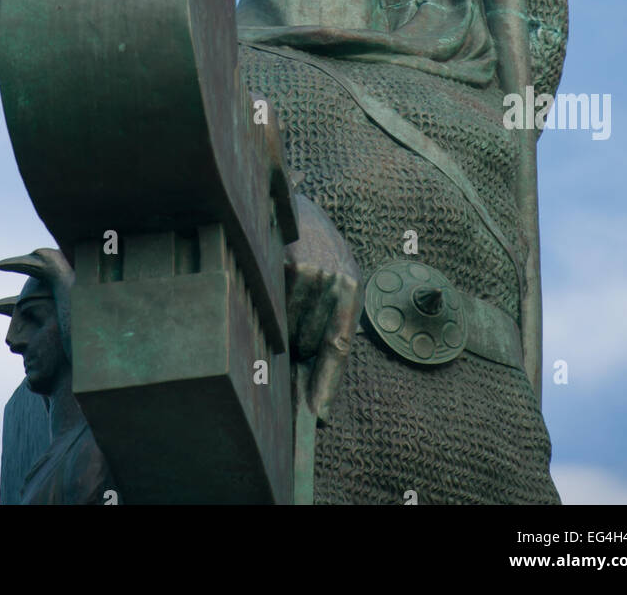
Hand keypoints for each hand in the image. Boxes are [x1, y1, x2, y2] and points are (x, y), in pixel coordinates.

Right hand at [284, 194, 360, 423]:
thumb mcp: (340, 289)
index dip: (325, 384)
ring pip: (289, 329)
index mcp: (353, 289)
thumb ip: (332, 330)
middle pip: (309, 344)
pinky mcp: (284, 264)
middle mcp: (335, 279)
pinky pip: (275, 308)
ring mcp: (309, 271)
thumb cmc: (324, 258)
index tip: (315, 415)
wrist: (304, 211)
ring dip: (285, 331)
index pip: (338, 347)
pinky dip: (273, 310)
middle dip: (301, 350)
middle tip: (295, 332)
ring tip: (289, 303)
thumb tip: (315, 386)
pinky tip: (279, 288)